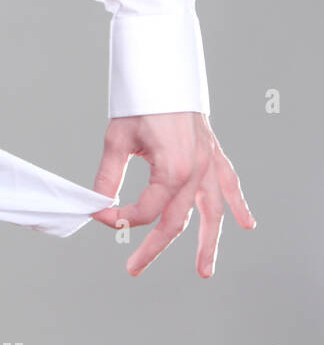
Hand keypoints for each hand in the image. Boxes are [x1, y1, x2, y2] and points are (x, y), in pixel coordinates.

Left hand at [90, 112, 253, 277]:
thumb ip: (108, 176)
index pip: (144, 210)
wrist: (164, 74)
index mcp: (172, 169)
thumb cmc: (141, 103)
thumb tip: (98, 205)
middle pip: (176, 221)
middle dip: (153, 247)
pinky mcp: (213, 155)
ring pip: (212, 213)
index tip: (98, 215)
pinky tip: (246, 224)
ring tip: (204, 270)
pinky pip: (230, 184)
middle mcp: (197, 171)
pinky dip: (239, 205)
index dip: (118, 218)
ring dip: (209, 243)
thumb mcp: (116, 140)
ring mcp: (208, 164)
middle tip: (133, 268)